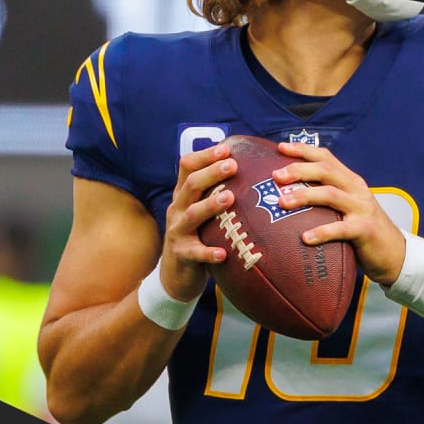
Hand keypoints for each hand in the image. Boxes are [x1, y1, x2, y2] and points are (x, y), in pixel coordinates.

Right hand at [157, 143, 235, 301]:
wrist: (175, 274)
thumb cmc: (198, 236)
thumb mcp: (202, 211)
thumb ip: (216, 192)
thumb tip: (248, 169)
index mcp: (184, 195)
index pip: (187, 166)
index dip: (204, 155)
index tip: (226, 148)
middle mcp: (178, 208)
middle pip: (191, 185)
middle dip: (211, 173)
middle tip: (232, 166)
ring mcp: (177, 231)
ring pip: (192, 214)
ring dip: (210, 205)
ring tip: (229, 198)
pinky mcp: (181, 254)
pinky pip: (194, 253)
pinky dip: (208, 253)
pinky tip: (222, 253)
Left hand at [272, 141, 406, 285]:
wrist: (394, 252)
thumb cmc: (363, 229)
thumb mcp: (348, 206)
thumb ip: (329, 196)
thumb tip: (291, 193)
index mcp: (351, 181)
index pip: (326, 158)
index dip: (303, 150)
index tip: (281, 147)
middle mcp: (356, 189)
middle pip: (326, 171)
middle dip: (299, 170)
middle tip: (276, 176)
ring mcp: (362, 208)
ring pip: (330, 194)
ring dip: (304, 195)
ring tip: (282, 202)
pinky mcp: (364, 229)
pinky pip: (340, 229)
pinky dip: (322, 231)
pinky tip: (305, 238)